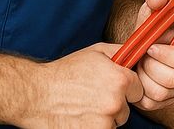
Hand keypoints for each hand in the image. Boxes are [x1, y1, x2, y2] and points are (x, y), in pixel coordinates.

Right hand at [28, 43, 142, 127]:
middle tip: (94, 97)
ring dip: (104, 118)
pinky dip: (94, 127)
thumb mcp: (96, 52)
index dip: (126, 89)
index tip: (114, 88)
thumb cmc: (65, 72)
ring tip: (85, 107)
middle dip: (115, 105)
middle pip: (126, 109)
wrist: (35, 94)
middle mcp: (115, 102)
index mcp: (120, 80)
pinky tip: (80, 117)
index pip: (138, 90)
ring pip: (114, 123)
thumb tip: (139, 54)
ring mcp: (103, 122)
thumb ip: (122, 53)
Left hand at [131, 0, 173, 111]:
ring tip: (141, 66)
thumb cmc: (150, 31)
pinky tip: (140, 78)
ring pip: (162, 92)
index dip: (168, 56)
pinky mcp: (169, 99)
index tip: (152, 47)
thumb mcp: (151, 11)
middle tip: (143, 57)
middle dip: (151, 68)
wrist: (142, 52)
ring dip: (145, 79)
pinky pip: (153, 103)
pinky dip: (141, 92)